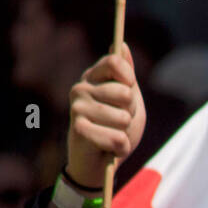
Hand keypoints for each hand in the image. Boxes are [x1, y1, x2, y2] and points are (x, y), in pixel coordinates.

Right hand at [65, 47, 145, 187]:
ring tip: (113, 134)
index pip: (115, 62)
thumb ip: (126, 75)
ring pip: (123, 118)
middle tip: (119, 122)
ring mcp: (77, 107)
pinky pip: (117, 138)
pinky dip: (121, 148)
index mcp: (93, 77)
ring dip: (126, 132)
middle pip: (125, 93)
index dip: (129, 78)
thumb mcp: (129, 101)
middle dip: (131, 113)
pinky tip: (110, 148)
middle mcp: (81, 88)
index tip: (129, 90)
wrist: (101, 163)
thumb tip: (121, 44)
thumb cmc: (117, 129)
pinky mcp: (78, 129)